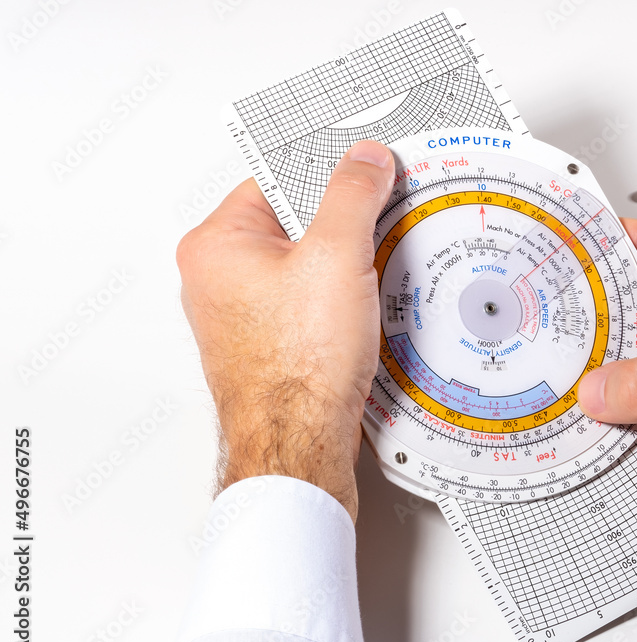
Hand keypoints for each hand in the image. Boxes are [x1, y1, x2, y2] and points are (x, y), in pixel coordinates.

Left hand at [176, 141, 394, 520]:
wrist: (301, 446)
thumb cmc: (296, 369)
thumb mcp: (336, 256)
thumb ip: (353, 195)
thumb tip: (366, 160)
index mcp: (217, 245)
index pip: (278, 180)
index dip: (328, 173)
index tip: (366, 169)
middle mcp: (220, 280)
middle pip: (295, 224)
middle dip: (343, 225)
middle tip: (378, 223)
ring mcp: (245, 317)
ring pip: (307, 266)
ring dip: (347, 265)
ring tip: (373, 272)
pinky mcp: (273, 345)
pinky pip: (312, 302)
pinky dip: (342, 299)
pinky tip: (366, 309)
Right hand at [577, 218, 636, 576]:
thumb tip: (596, 389)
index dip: (604, 236)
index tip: (560, 236)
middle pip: (626, 305)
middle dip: (582, 308)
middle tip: (536, 312)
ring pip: (624, 359)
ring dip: (592, 368)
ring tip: (548, 369)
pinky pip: (632, 405)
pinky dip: (605, 412)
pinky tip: (579, 420)